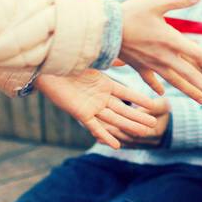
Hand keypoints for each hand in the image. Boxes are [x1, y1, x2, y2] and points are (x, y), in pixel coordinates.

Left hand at [36, 70, 163, 149]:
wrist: (48, 69)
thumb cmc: (69, 62)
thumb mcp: (94, 60)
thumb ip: (110, 60)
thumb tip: (126, 56)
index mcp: (104, 84)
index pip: (127, 94)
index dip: (140, 100)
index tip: (154, 105)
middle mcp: (100, 97)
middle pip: (124, 109)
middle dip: (138, 117)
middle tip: (153, 125)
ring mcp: (91, 107)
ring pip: (114, 119)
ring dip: (128, 127)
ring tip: (143, 132)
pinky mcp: (80, 114)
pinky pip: (95, 127)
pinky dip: (106, 135)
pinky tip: (116, 145)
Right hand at [115, 0, 201, 104]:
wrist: (102, 31)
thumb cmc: (129, 14)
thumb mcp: (156, 2)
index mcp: (171, 42)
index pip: (198, 54)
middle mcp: (164, 57)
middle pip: (190, 76)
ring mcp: (151, 64)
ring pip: (174, 81)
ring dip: (189, 91)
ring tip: (201, 102)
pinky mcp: (138, 66)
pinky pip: (150, 79)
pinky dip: (156, 86)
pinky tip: (162, 93)